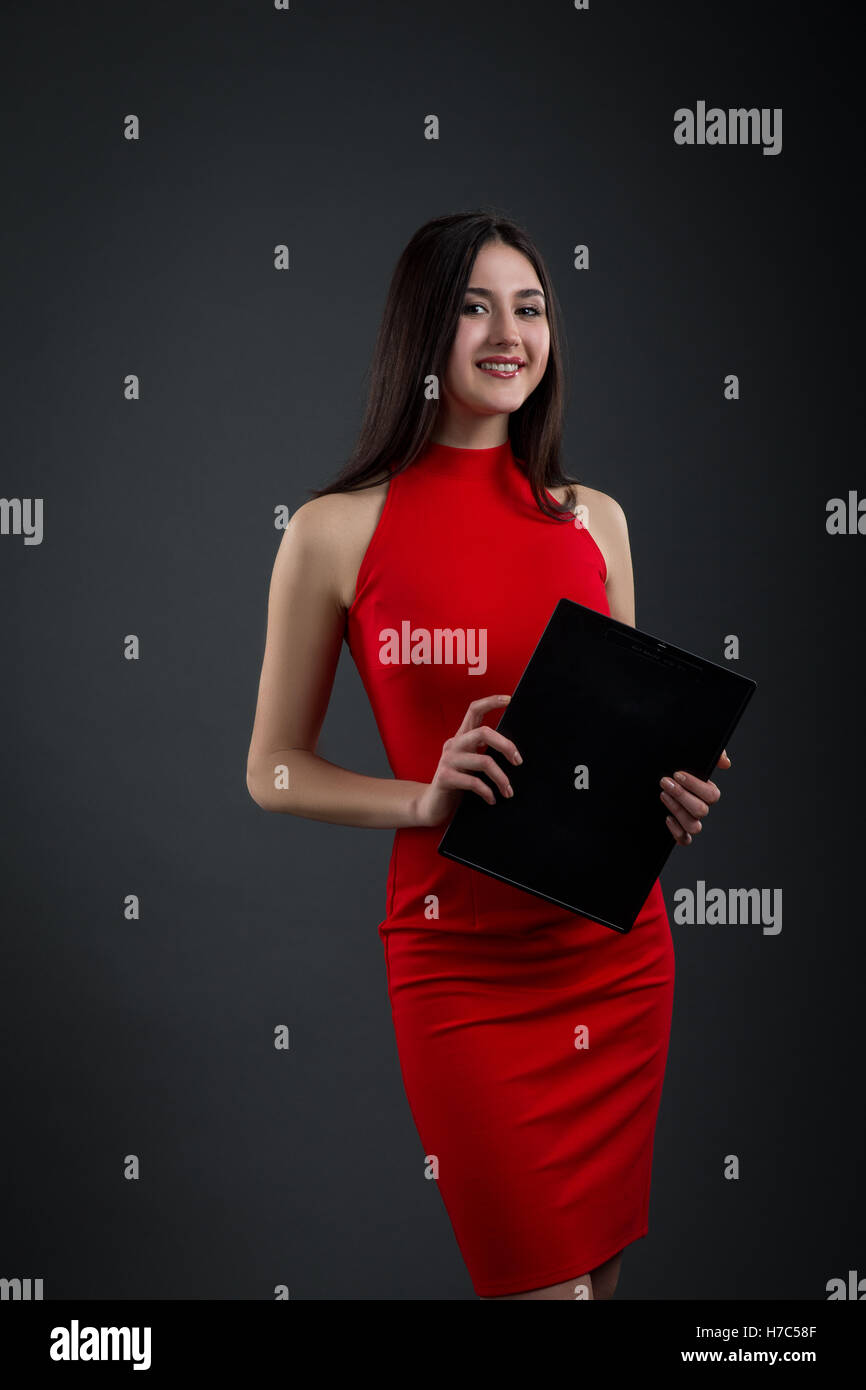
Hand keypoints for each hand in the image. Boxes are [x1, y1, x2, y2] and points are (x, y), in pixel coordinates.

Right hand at [413, 694, 522, 828]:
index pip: (474, 710)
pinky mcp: (445, 778)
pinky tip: (492, 799)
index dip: (491, 701)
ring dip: (501, 778)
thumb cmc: (457, 784)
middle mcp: (453, 744)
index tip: (509, 699)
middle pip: (483, 732)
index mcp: (461, 737)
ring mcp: (448, 760)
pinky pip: (474, 782)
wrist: (432, 805)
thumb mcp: (470, 764)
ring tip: (508, 791)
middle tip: (518, 761)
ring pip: (484, 762)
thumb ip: (482, 754)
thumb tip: (514, 754)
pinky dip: (488, 792)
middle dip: (505, 745)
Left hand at [659, 749, 730, 845]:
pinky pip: (684, 839)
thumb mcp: (689, 753)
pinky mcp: (677, 830)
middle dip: (682, 795)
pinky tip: (666, 817)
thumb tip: (725, 763)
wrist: (647, 774)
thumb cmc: (672, 764)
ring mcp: (689, 820)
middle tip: (665, 782)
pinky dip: (677, 832)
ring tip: (663, 795)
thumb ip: (713, 754)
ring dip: (678, 810)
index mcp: (706, 791)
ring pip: (694, 826)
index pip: (712, 795)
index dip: (695, 786)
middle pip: (702, 810)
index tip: (677, 774)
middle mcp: (699, 807)